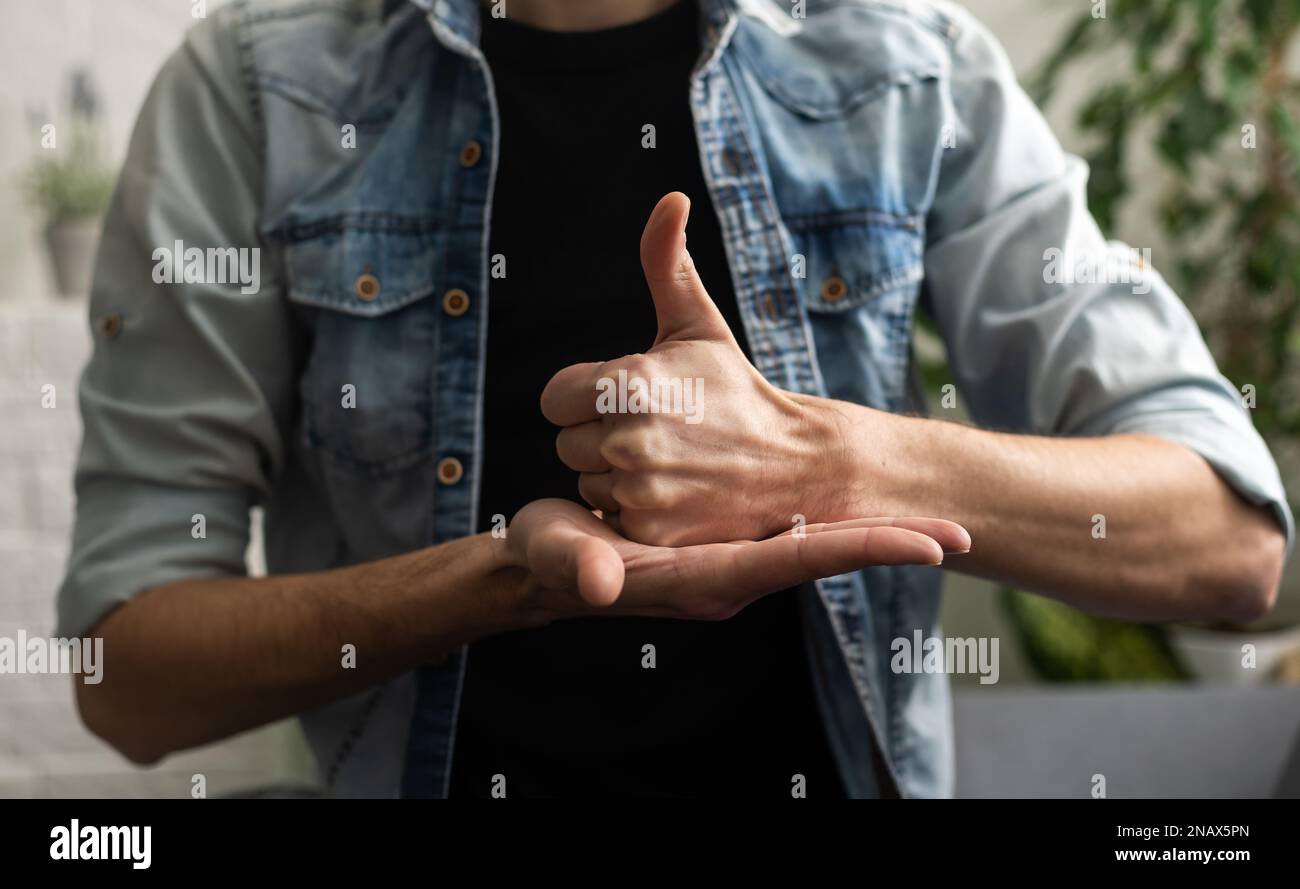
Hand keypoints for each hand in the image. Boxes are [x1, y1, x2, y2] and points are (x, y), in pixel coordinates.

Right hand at [505, 498, 969, 619]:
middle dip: (890, 543)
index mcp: (706, 576)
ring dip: (870, 529)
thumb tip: (602, 583)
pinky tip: (858, 498)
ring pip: (816, 540)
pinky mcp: (725, 537)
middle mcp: (731, 572)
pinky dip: (832, 518)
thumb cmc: (551, 560)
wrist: (546, 564)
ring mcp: (733, 557)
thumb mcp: (559, 556)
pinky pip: (793, 529)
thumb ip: (580, 567)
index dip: (864, 549)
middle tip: (963, 530)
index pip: (801, 560)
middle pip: (826, 553)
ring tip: (935, 517)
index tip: (930, 545)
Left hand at [541, 191, 848, 546]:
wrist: (795, 464)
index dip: (583, 398)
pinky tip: (674, 495)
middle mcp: (629, 439)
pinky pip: (609, 518)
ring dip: (615, 476)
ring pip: (587, 482)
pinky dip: (633, 512)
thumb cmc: (735, 390)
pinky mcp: (651, 532)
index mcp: (630, 381)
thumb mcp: (699, 325)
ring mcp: (641, 491)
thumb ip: (668, 261)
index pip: (554, 398)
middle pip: (567, 444)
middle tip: (657, 432)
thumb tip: (671, 197)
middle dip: (600, 436)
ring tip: (668, 463)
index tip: (623, 399)